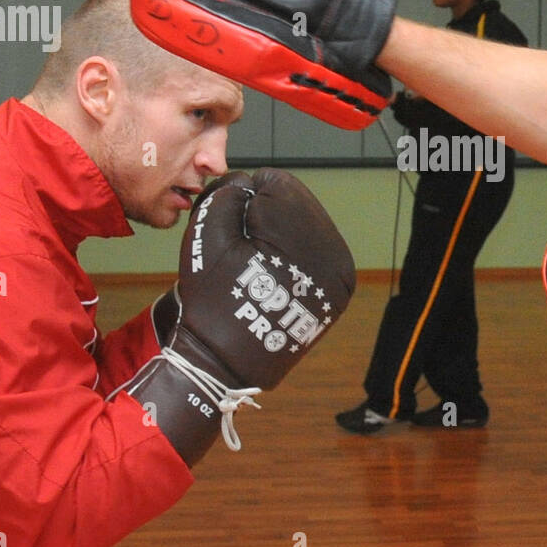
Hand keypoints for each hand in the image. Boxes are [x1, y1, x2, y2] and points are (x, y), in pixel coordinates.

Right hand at [122, 169, 355, 463]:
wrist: (224, 365)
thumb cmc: (212, 299)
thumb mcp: (205, 235)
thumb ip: (228, 194)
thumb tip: (247, 181)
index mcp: (306, 239)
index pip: (279, 183)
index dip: (245, 194)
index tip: (227, 220)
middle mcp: (336, 256)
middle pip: (299, 204)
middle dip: (265, 212)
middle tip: (238, 242)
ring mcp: (341, 277)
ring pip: (307, 227)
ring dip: (279, 232)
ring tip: (252, 260)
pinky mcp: (338, 293)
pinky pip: (314, 253)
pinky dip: (291, 254)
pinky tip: (269, 271)